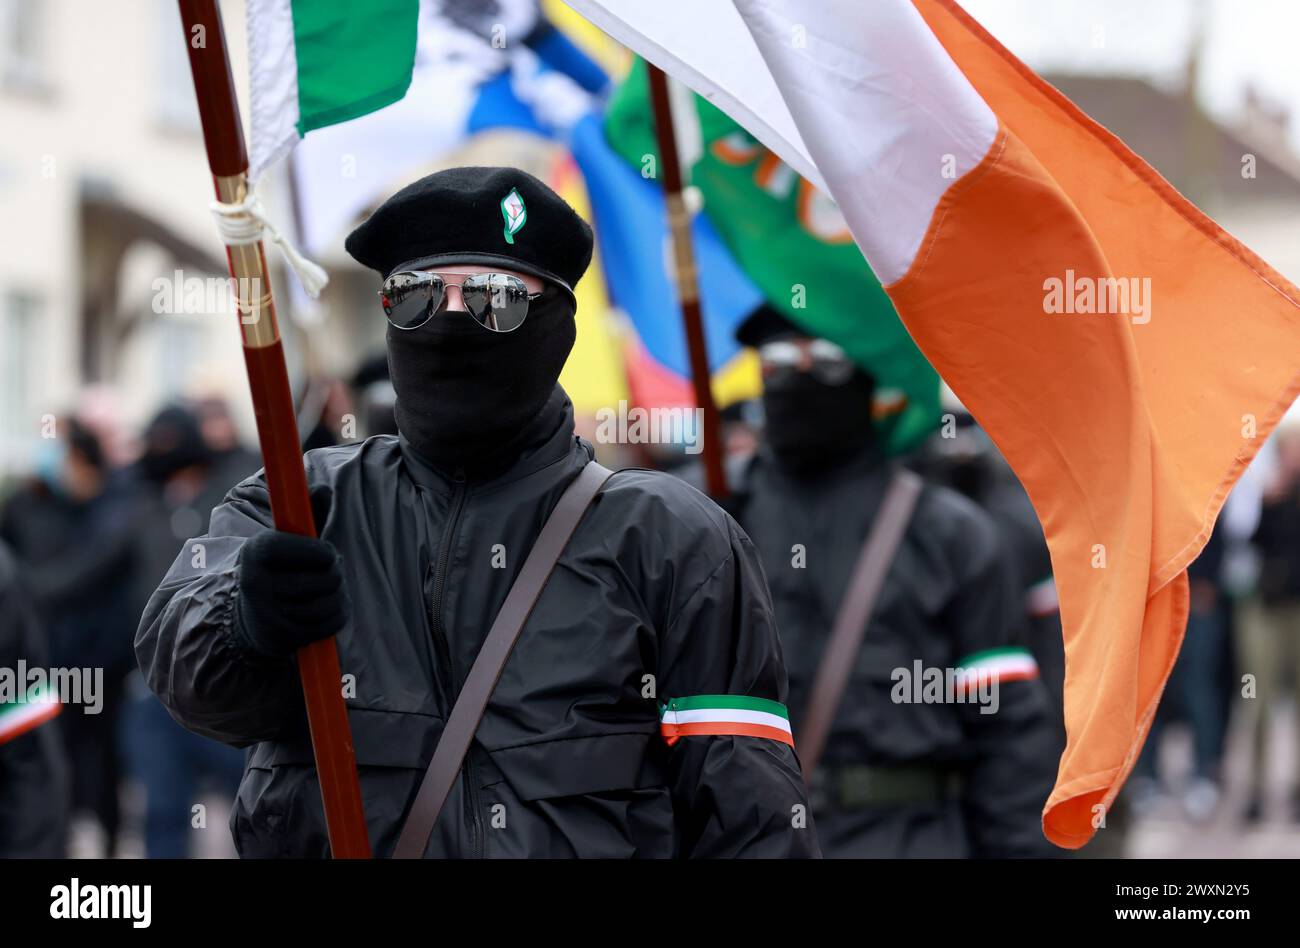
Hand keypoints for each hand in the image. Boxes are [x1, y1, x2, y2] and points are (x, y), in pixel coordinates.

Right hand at [233, 487, 349, 658]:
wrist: (253, 618)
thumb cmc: (281, 570)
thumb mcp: (290, 540)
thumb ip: (309, 515)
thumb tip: (323, 489)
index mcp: (258, 549)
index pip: (310, 550)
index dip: (325, 553)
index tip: (325, 554)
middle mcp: (256, 579)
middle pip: (327, 577)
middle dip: (335, 575)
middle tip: (325, 574)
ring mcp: (266, 611)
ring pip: (329, 602)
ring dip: (336, 598)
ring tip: (323, 593)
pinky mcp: (279, 636)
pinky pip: (329, 624)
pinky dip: (335, 618)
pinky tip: (321, 613)